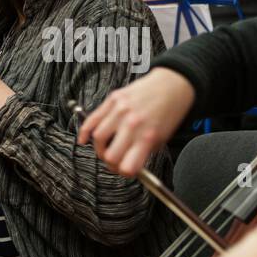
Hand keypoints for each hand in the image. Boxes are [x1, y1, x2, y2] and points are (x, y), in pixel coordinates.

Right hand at [76, 67, 194, 177]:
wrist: (172, 84)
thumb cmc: (169, 111)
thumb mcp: (162, 139)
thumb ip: (143, 152)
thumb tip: (127, 165)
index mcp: (147, 138)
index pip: (127, 167)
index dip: (124, 172)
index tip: (125, 170)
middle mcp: (132, 125)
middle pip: (110, 156)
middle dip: (111, 162)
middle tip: (115, 160)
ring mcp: (120, 111)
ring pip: (97, 139)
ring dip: (100, 148)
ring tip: (106, 146)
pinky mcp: (113, 99)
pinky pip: (92, 119)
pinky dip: (84, 132)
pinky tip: (84, 139)